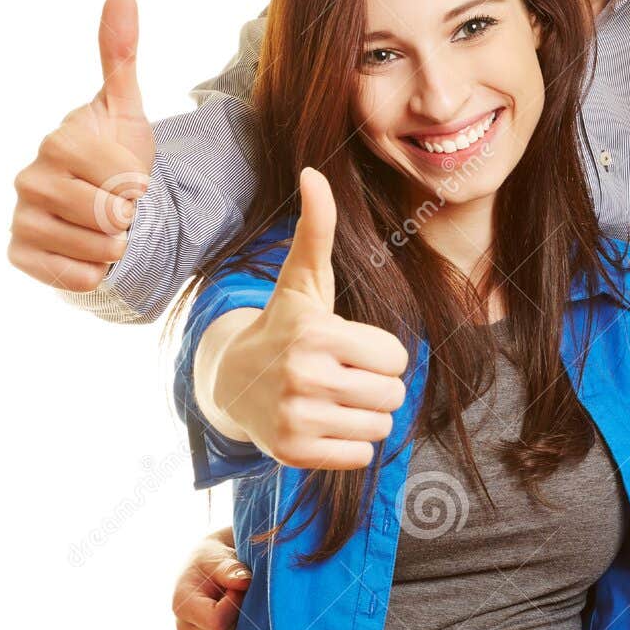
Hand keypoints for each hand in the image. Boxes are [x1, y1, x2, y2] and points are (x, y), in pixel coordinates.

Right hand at [7, 0, 155, 290]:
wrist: (103, 214)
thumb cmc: (117, 161)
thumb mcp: (127, 111)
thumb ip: (121, 57)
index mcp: (58, 141)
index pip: (120, 176)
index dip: (138, 184)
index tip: (132, 181)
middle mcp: (29, 177)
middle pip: (108, 213)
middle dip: (128, 216)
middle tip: (119, 208)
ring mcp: (20, 217)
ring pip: (97, 248)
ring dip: (116, 247)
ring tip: (106, 232)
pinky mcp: (20, 255)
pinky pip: (74, 277)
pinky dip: (93, 273)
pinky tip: (88, 256)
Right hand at [174, 528, 249, 629]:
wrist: (211, 570)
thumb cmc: (213, 561)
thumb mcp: (218, 557)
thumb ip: (229, 569)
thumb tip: (243, 581)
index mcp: (182, 606)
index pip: (216, 622)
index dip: (235, 605)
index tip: (240, 587)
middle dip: (238, 624)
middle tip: (244, 602)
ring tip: (240, 616)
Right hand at [210, 167, 409, 468]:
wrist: (232, 383)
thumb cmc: (284, 327)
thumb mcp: (303, 281)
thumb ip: (317, 230)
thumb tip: (313, 172)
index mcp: (316, 333)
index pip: (397, 358)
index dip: (380, 353)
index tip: (348, 348)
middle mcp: (304, 376)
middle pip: (393, 394)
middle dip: (375, 386)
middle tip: (342, 377)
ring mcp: (296, 418)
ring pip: (381, 428)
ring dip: (364, 417)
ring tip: (332, 400)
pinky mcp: (293, 454)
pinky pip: (361, 457)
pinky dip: (349, 446)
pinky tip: (322, 425)